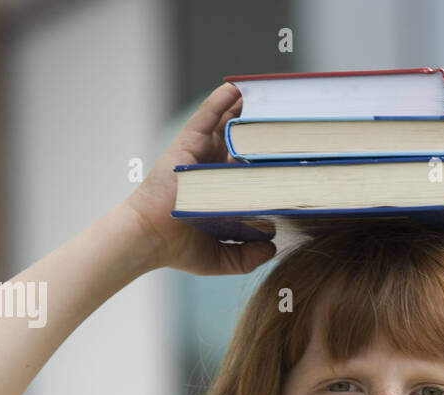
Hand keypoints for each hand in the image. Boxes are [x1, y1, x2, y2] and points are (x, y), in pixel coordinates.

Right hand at [120, 82, 276, 275]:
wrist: (150, 239)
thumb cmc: (178, 249)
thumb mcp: (222, 258)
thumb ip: (248, 256)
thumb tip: (273, 248)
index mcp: (222, 191)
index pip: (249, 170)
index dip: (267, 160)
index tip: (292, 153)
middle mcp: (212, 169)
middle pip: (240, 142)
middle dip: (259, 128)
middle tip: (284, 116)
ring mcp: (200, 155)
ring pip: (226, 124)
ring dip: (243, 108)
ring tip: (265, 94)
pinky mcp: (188, 144)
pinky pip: (206, 117)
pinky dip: (219, 101)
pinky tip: (235, 88)